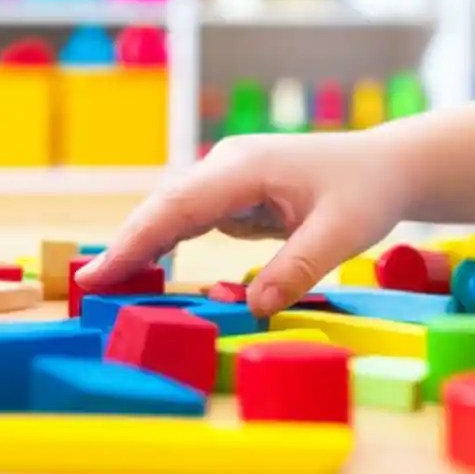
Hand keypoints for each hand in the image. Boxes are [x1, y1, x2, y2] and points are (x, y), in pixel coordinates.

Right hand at [74, 131, 409, 315]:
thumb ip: (297, 269)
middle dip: (125, 245)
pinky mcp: (232, 193)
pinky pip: (190, 220)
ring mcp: (226, 177)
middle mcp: (225, 166)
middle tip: (88, 287)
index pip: (177, 206)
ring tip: (107, 284)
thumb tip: (252, 308)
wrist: (385, 165)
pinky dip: (166, 244)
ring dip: (141, 245)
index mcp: (244, 167)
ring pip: (171, 212)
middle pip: (163, 206)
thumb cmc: (366, 193)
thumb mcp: (342, 234)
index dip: (136, 240)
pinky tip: (147, 271)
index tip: (100, 272)